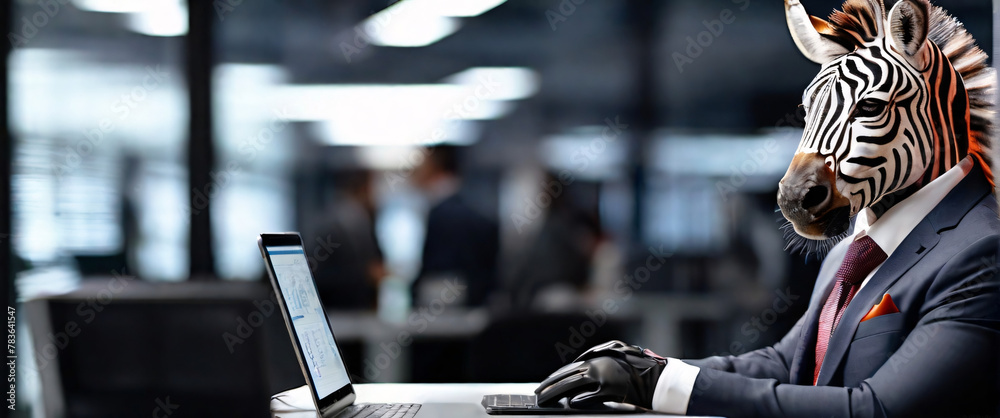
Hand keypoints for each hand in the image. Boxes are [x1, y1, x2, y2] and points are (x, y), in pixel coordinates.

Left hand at [534, 340, 665, 408]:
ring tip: (546, 400)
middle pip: (566, 378)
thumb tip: (579, 363)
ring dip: (557, 394)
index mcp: (596, 359)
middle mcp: (596, 367)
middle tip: (538, 394)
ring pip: (573, 386)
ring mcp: (602, 378)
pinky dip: (579, 400)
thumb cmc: (635, 366)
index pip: (568, 370)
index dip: (554, 378)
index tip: (543, 385)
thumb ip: (596, 357)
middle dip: (550, 386)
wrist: (656, 377)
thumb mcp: (615, 354)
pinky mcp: (610, 390)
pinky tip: (570, 403)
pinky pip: (591, 397)